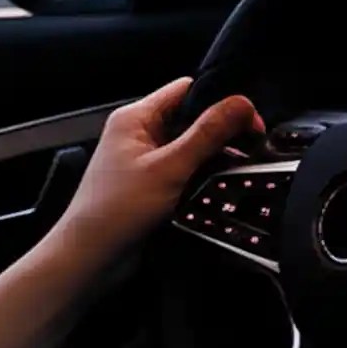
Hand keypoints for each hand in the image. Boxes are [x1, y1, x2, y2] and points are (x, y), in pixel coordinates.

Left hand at [52, 77, 263, 260]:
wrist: (91, 257)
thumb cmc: (118, 209)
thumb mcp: (170, 167)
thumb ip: (208, 133)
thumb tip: (243, 103)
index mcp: (136, 117)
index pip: (187, 90)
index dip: (220, 99)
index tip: (250, 119)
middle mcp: (141, 133)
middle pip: (193, 118)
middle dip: (224, 131)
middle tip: (254, 146)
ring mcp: (147, 160)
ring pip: (193, 146)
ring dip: (217, 156)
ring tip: (244, 168)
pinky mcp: (154, 183)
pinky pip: (187, 169)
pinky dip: (207, 174)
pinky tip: (225, 185)